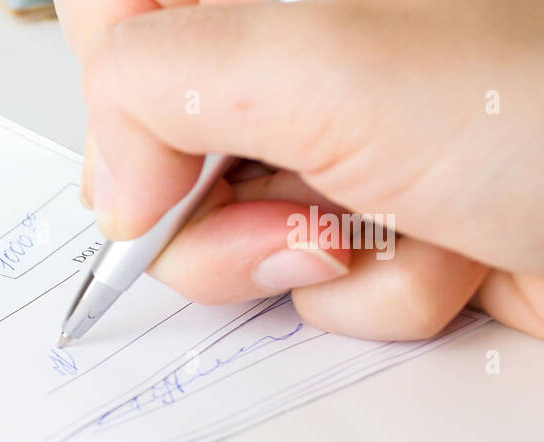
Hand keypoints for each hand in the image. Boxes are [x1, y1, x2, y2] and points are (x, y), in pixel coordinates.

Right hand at [56, 0, 543, 339]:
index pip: (117, 19)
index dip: (116, 98)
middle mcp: (307, 48)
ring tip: (393, 226)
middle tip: (298, 209)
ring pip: (233, 229)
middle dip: (218, 214)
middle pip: (160, 144)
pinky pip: (316, 278)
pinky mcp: (388, 212)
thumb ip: (157, 82)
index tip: (155, 161)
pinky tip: (452, 252)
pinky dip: (379, 290)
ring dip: (308, 259)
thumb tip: (115, 179)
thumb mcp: (320, 57)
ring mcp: (347, 133)